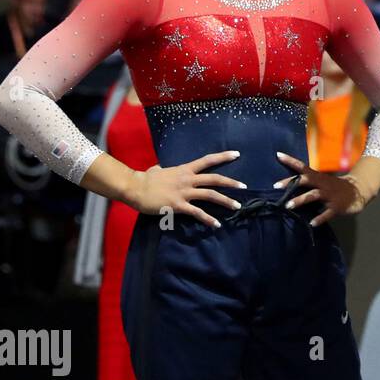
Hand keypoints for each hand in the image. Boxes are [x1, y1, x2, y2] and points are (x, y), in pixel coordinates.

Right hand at [122, 149, 245, 226]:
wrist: (134, 188)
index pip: (207, 160)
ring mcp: (184, 192)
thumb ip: (164, 169)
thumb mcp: (157, 170)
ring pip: (210, 195)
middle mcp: (187, 179)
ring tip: (237, 207)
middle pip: (214, 179)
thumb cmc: (145, 179)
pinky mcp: (178, 205)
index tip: (237, 154)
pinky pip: (197, 213)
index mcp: (185, 170)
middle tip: (244, 187)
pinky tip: (216, 224)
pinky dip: (208, 219)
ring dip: (226, 201)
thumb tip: (160, 168)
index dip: (223, 156)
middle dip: (231, 183)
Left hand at [275, 151, 371, 225]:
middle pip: (305, 181)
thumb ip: (309, 182)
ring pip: (313, 196)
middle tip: (276, 186)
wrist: (359, 190)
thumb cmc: (336, 187)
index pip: (303, 167)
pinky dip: (319, 218)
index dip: (291, 161)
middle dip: (291, 183)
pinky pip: (327, 213)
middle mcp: (322, 184)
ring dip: (300, 200)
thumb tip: (288, 185)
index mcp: (318, 177)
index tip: (278, 155)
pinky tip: (312, 223)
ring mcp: (329, 195)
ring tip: (288, 206)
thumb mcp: (323, 181)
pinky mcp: (336, 206)